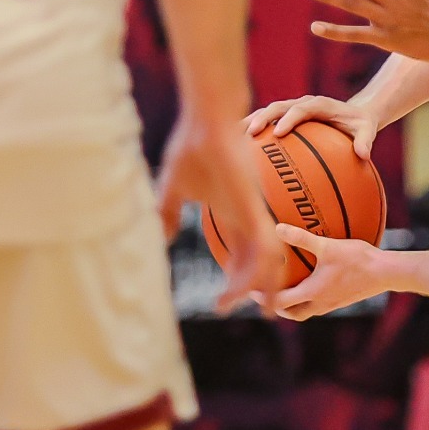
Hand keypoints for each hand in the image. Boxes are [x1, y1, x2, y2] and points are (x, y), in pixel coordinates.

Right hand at [156, 109, 291, 308]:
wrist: (208, 120)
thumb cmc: (192, 147)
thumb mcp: (174, 187)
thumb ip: (168, 213)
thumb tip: (162, 238)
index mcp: (234, 213)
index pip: (239, 253)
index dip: (234, 277)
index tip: (219, 298)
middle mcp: (249, 217)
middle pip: (255, 263)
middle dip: (247, 289)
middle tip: (227, 309)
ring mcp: (255, 214)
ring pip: (266, 262)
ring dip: (258, 288)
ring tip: (255, 309)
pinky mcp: (255, 208)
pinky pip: (264, 248)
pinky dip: (260, 272)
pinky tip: (251, 291)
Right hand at [245, 94, 379, 160]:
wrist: (355, 114)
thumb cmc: (361, 124)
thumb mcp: (368, 129)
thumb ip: (365, 140)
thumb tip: (363, 155)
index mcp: (320, 104)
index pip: (302, 109)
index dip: (290, 118)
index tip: (279, 133)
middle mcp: (302, 103)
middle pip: (278, 107)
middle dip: (263, 118)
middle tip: (250, 134)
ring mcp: (292, 109)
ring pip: (267, 112)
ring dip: (251, 122)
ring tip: (233, 137)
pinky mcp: (286, 117)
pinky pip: (267, 122)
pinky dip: (253, 129)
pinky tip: (237, 146)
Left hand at [263, 225, 391, 320]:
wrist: (386, 273)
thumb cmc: (358, 259)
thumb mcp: (328, 246)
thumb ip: (301, 238)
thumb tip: (277, 229)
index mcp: (313, 292)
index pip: (279, 301)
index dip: (263, 297)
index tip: (251, 290)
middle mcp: (321, 303)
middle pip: (292, 314)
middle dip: (277, 308)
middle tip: (266, 296)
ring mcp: (333, 304)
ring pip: (307, 312)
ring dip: (293, 305)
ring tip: (286, 292)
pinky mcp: (343, 301)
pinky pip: (320, 305)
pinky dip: (309, 300)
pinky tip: (313, 284)